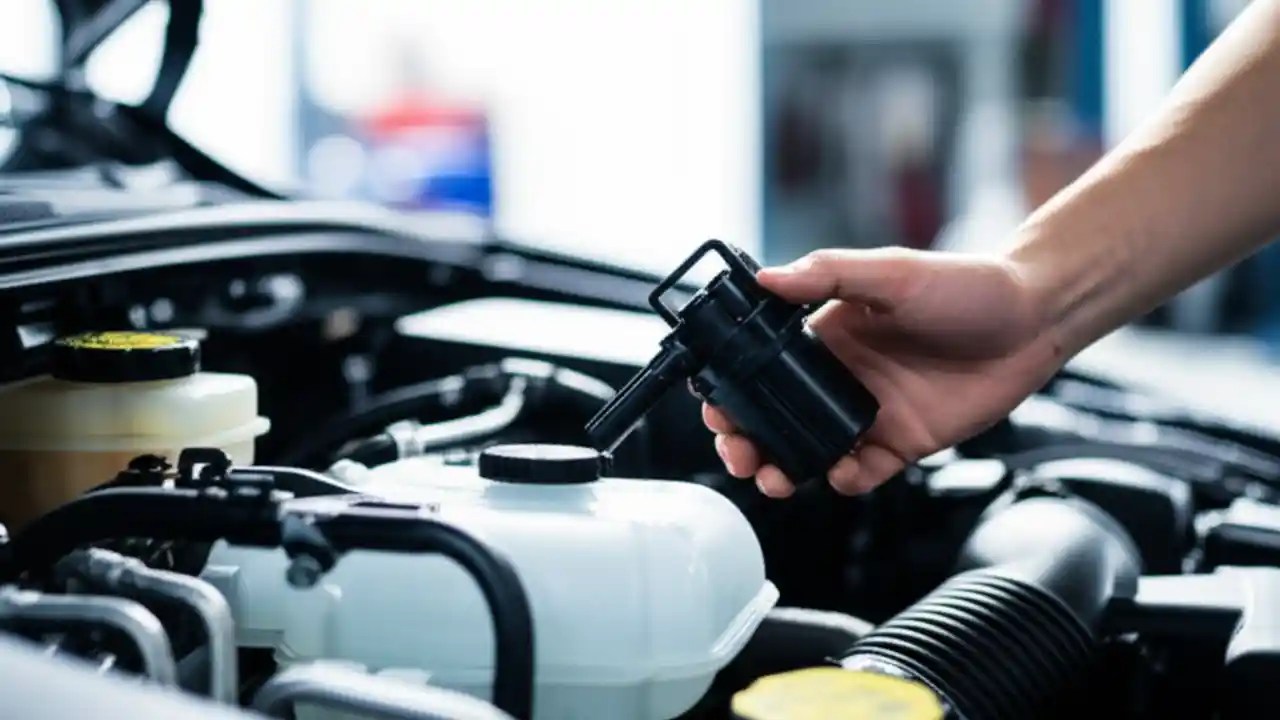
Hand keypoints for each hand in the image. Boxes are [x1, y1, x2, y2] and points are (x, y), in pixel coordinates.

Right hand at [703, 247, 1062, 497]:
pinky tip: (843, 472)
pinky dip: (845, 480)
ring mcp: (869, 411)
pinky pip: (863, 471)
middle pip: (775, 417)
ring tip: (775, 477)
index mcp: (826, 335)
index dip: (733, 388)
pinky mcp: (902, 442)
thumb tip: (767, 277)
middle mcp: (840, 376)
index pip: (762, 366)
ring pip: (809, 450)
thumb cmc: (966, 286)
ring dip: (785, 467)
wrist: (1033, 319)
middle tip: (737, 452)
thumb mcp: (891, 272)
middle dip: (747, 439)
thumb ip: (827, 273)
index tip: (715, 403)